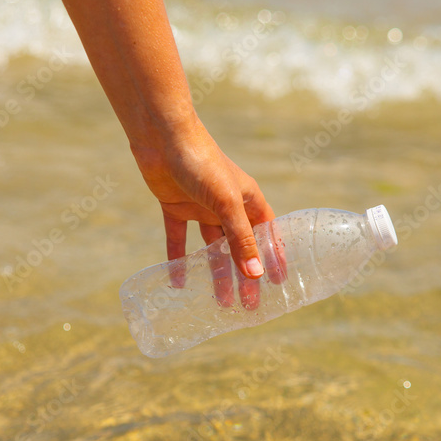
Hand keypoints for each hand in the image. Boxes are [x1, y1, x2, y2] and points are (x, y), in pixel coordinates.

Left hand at [131, 113, 282, 307]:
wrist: (162, 136)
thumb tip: (255, 275)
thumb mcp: (226, 203)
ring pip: (210, 247)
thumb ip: (239, 239)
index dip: (273, 257)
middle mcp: (227, 205)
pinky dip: (178, 259)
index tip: (278, 283)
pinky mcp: (176, 207)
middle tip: (246, 305)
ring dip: (214, 272)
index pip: (266, 234)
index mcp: (248, 199)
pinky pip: (179, 239)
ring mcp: (201, 206)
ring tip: (219, 301)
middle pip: (238, 246)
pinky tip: (178, 281)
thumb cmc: (202, 162)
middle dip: (243, 274)